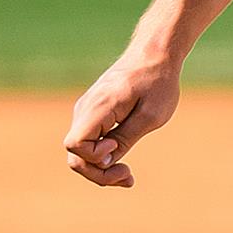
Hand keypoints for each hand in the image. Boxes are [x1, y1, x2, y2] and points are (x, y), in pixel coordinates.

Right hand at [64, 57, 181, 187]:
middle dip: (98, 173)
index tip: (118, 145)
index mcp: (98, 106)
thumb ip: (126, 139)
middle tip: (128, 177)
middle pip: (75, 154)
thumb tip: (105, 162)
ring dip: (100, 169)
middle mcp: (85, 109)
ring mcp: (86, 112)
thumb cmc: (157, 82)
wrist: (155, 54)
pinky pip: (89, 143)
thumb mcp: (150, 115)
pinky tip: (122, 165)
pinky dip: (103, 157)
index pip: (75, 144)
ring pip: (80, 152)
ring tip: (127, 176)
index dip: (94, 156)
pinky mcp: (93, 115)